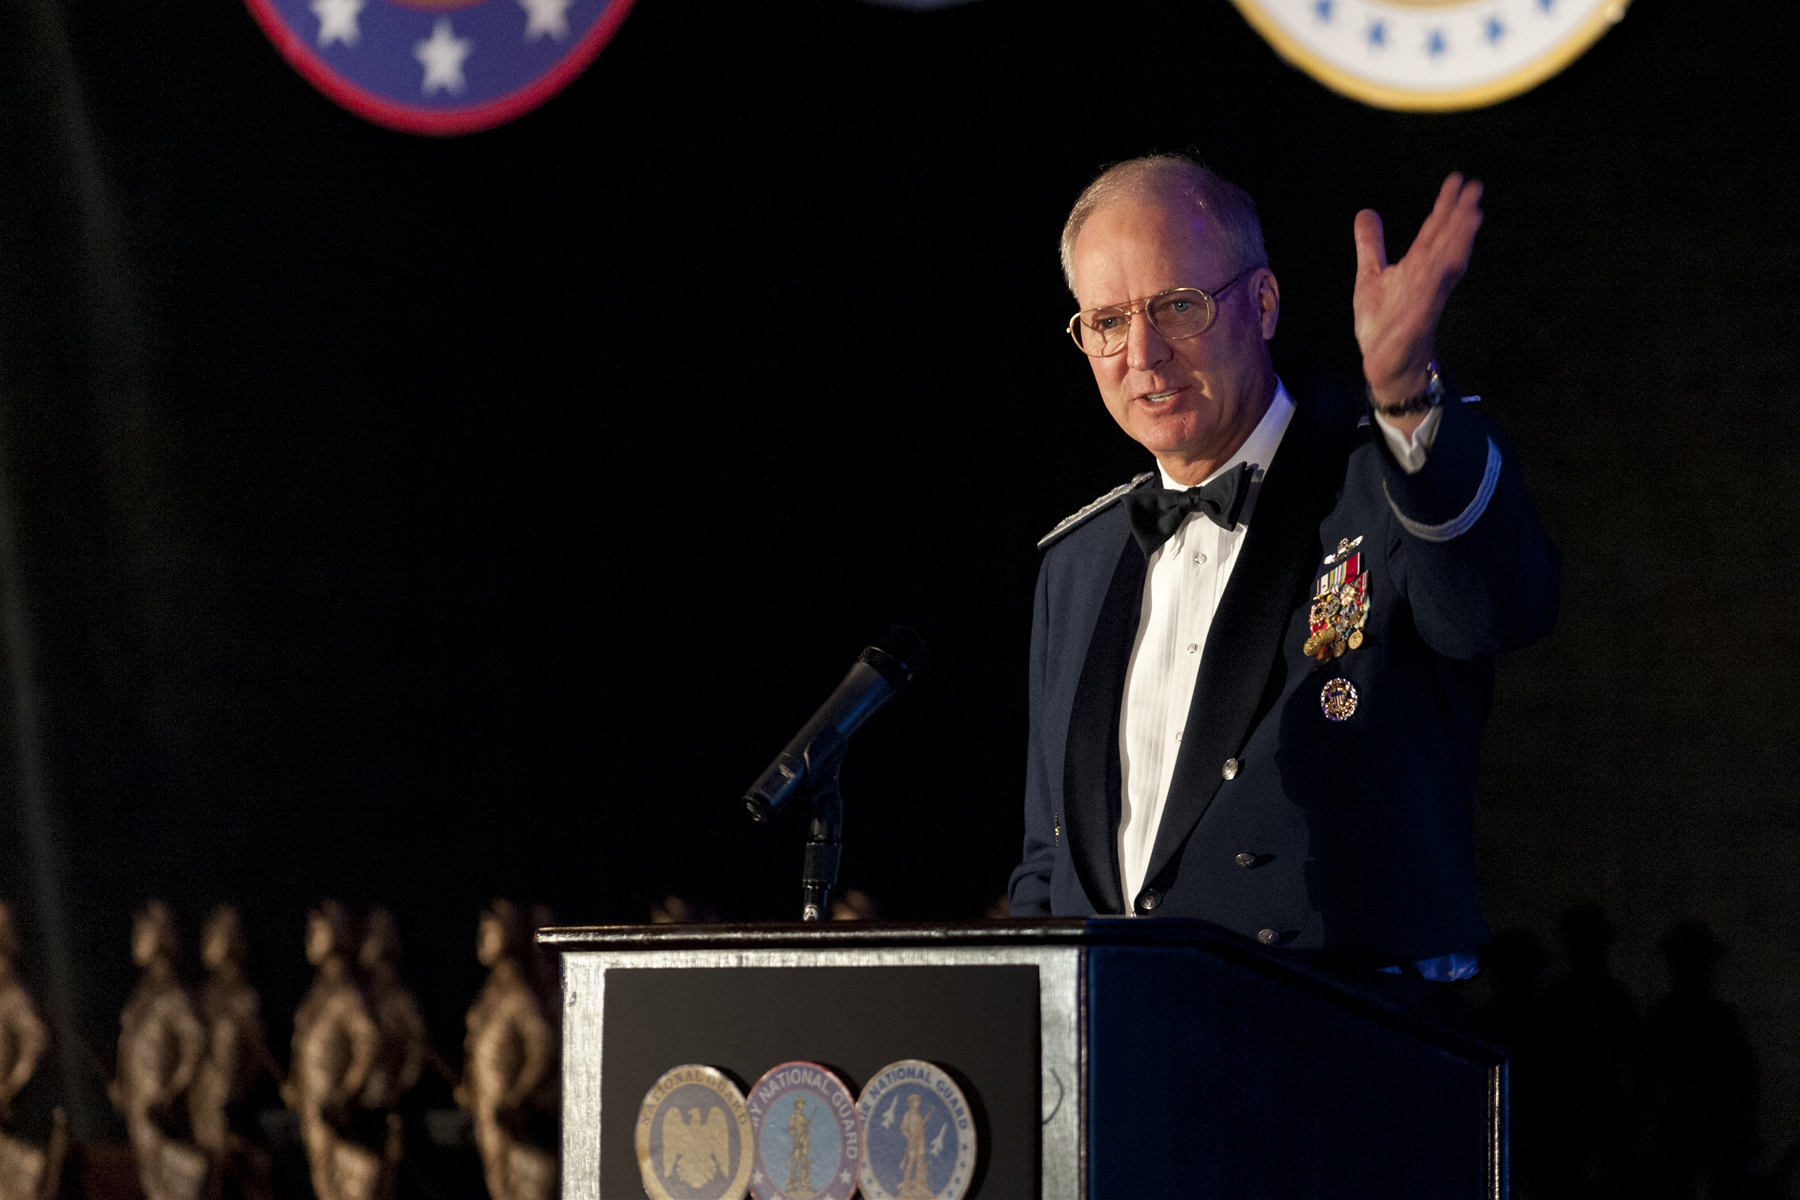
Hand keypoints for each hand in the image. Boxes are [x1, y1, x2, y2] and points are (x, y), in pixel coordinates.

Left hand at [1353, 173, 1483, 407]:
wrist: (1386, 366)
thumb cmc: (1384, 324)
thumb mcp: (1371, 277)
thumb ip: (1371, 245)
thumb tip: (1366, 212)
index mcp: (1417, 267)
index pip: (1434, 231)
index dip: (1445, 207)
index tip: (1457, 180)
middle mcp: (1426, 279)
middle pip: (1446, 242)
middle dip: (1460, 216)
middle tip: (1475, 188)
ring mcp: (1425, 299)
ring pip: (1446, 265)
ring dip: (1459, 242)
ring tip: (1473, 216)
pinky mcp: (1418, 321)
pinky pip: (1431, 298)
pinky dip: (1439, 281)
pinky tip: (1448, 264)